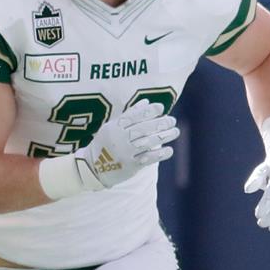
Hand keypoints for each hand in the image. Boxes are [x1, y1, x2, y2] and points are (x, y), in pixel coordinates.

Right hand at [40, 99, 176, 198]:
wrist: (93, 168)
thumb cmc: (106, 143)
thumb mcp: (112, 127)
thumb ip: (129, 114)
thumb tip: (146, 102)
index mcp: (114, 127)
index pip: (133, 116)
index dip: (148, 111)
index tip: (161, 107)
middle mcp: (119, 139)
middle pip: (142, 129)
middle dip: (159, 123)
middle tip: (172, 119)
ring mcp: (125, 152)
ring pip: (147, 142)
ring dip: (164, 136)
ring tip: (175, 131)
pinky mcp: (130, 166)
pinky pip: (148, 159)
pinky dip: (159, 154)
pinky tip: (169, 150)